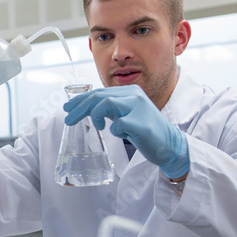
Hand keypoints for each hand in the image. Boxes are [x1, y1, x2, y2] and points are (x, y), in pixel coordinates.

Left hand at [63, 85, 188, 178]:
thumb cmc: (144, 131)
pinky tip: (116, 133)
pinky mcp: (141, 124)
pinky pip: (119, 124)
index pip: (99, 92)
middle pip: (99, 97)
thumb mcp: (125, 115)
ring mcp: (139, 108)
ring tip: (96, 126)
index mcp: (129, 92)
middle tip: (69, 119)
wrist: (169, 144)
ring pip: (106, 104)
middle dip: (80, 108)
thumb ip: (110, 109)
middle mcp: (134, 96)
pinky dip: (114, 130)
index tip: (67, 108)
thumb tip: (87, 108)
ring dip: (95, 115)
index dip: (80, 100)